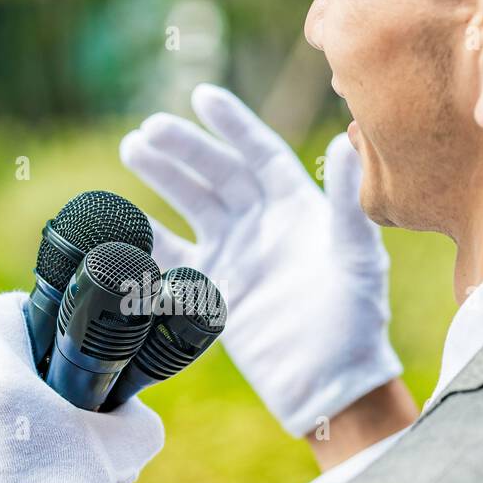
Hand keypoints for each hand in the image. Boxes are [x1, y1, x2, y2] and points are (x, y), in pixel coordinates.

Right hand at [120, 83, 403, 437]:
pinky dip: (149, 241)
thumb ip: (346, 201)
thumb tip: (347, 138)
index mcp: (299, 208)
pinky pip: (174, 257)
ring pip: (192, 205)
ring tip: (133, 149)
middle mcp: (265, 224)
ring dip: (163, 177)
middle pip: (217, 173)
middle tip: (149, 130)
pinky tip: (124, 222)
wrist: (329, 385)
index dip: (233, 124)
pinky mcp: (214, 290)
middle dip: (184, 148)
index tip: (202, 97)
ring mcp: (237, 255)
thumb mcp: (357, 258)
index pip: (260, 153)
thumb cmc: (355, 321)